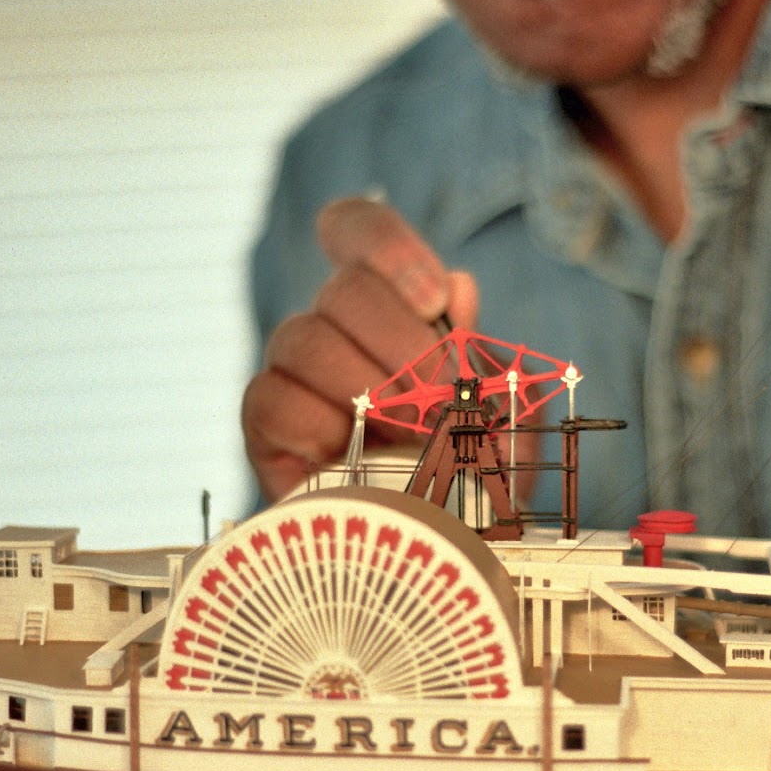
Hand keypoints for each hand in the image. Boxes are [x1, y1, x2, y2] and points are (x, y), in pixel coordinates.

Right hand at [243, 197, 478, 500]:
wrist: (432, 541)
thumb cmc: (469, 469)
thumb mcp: (504, 415)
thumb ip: (490, 355)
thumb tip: (461, 286)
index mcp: (387, 301)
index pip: (355, 229)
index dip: (388, 248)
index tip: (436, 301)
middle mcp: (333, 324)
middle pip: (342, 289)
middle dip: (401, 342)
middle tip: (439, 394)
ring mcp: (293, 370)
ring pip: (303, 339)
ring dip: (364, 387)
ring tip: (406, 432)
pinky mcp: (266, 422)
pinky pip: (269, 399)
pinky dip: (315, 425)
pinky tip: (345, 452)